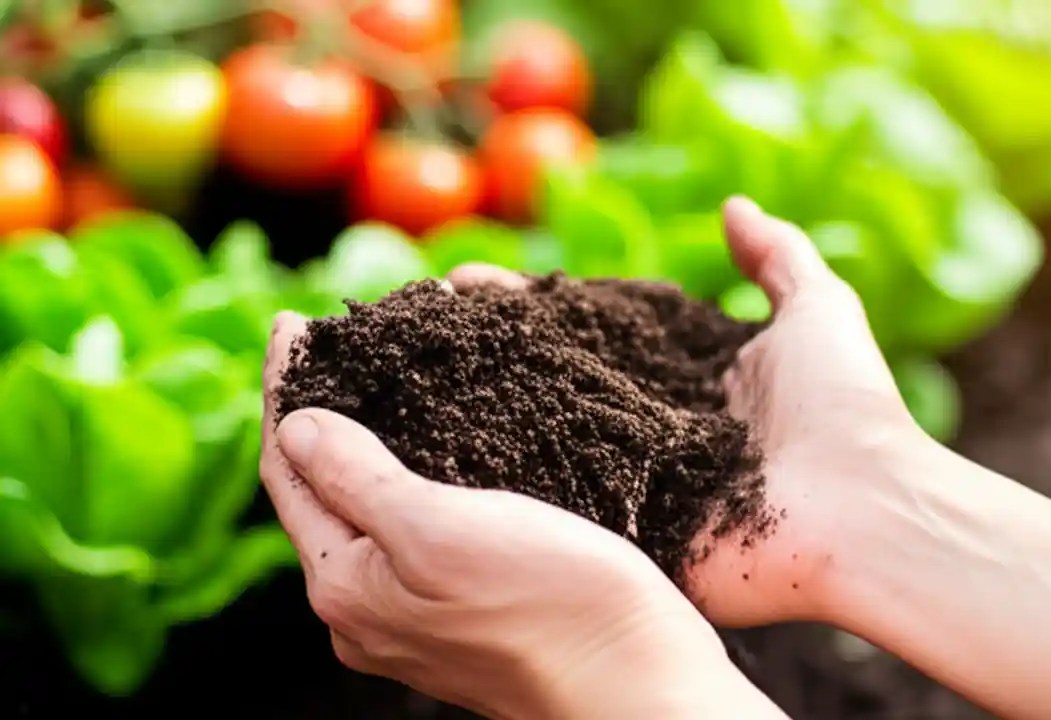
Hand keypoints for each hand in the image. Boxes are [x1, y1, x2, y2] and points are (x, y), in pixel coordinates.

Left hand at [259, 315, 778, 718]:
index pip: (289, 472)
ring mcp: (417, 613)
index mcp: (347, 587)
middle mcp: (369, 608)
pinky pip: (419, 528)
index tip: (291, 324)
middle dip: (324, 414)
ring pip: (374, 508)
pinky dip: (416, 473)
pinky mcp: (468, 608)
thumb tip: (295, 425)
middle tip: (337, 341)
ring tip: (384, 376)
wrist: (636, 677)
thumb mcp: (438, 529)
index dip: (284, 392)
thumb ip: (357, 478)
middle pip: (324, 493)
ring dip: (371, 440)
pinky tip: (443, 443)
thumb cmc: (548, 603)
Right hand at [449, 197, 931, 627]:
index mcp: (687, 378)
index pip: (593, 330)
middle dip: (488, 351)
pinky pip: (560, 512)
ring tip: (408, 378)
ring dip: (478, 413)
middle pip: (555, 381)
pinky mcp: (634, 538)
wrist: (867, 510)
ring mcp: (637, 486)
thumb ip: (775, 256)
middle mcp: (652, 429)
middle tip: (421, 322)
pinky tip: (437, 460)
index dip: (534, 306)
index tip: (470, 282)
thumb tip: (731, 204)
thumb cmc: (848, 406)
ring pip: (544, 442)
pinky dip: (505, 492)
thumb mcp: (817, 311)